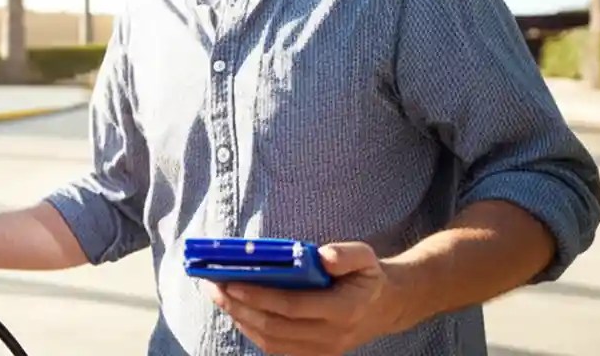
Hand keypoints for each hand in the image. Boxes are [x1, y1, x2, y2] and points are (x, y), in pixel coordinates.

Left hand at [203, 242, 404, 355]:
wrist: (385, 307)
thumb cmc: (367, 276)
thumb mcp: (365, 256)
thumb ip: (346, 254)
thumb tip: (322, 256)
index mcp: (344, 309)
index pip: (293, 307)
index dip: (259, 296)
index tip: (232, 282)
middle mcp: (331, 336)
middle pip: (275, 327)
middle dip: (239, 307)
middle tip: (213, 287)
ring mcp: (322, 350)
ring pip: (272, 342)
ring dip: (241, 319)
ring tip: (219, 297)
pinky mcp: (314, 355)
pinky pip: (277, 349)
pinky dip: (253, 331)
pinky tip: (238, 311)